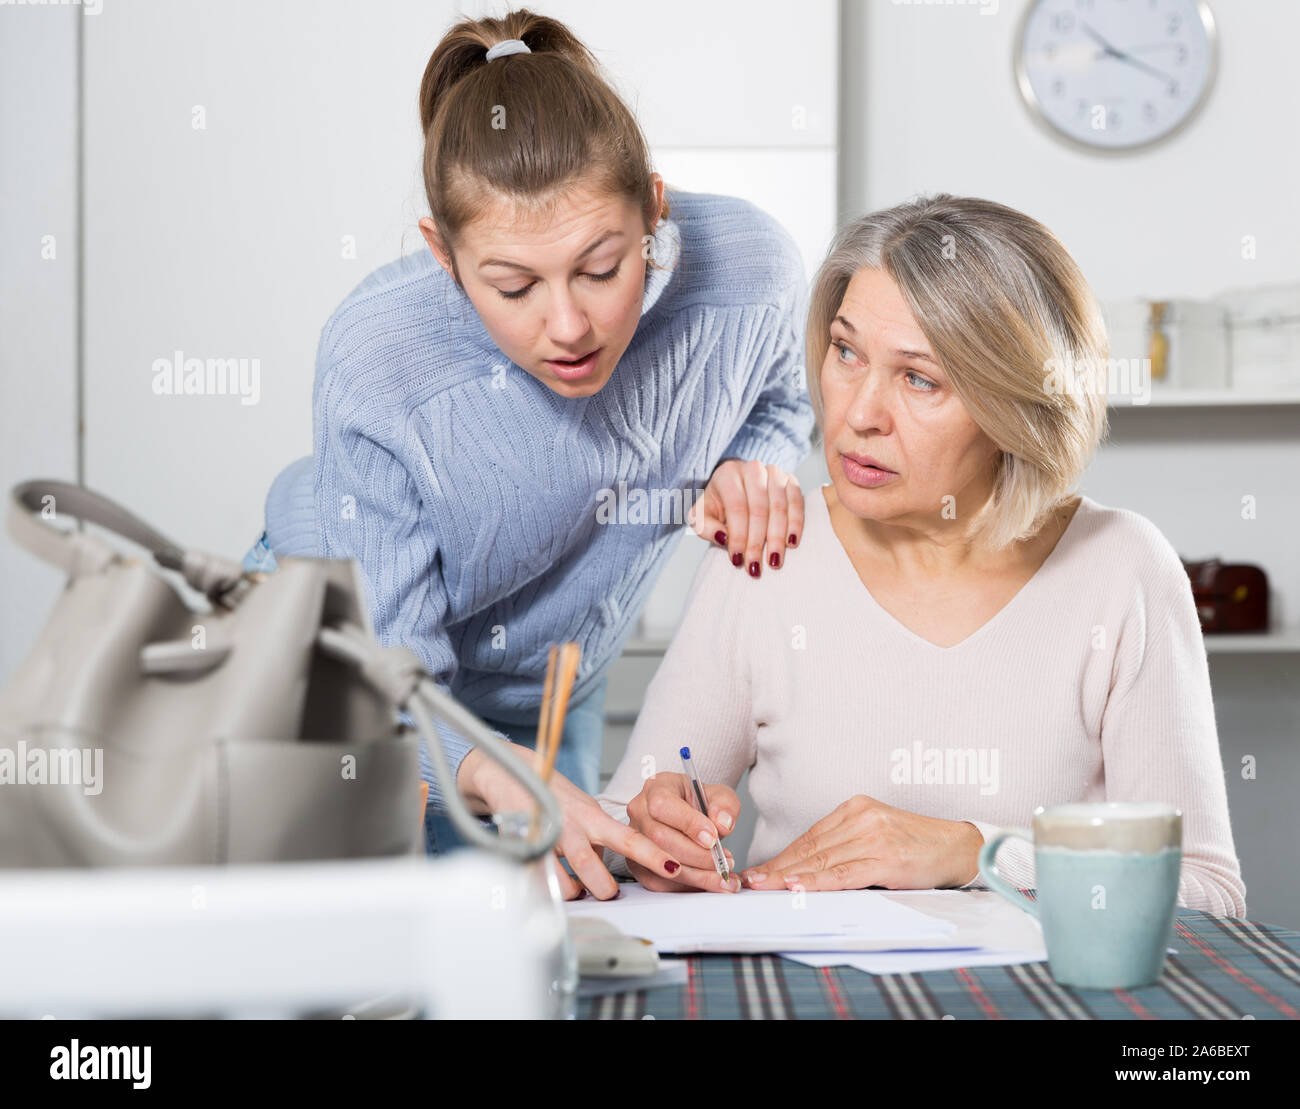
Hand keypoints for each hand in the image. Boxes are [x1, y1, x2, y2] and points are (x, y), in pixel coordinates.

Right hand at [457, 744, 683, 900]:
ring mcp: (545, 838)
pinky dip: (551, 889)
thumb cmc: (552, 795)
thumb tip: (612, 865)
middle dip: (604, 889)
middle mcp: (570, 827)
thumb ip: (601, 836)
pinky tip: (554, 881)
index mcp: (592, 817)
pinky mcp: (522, 848)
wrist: (509, 774)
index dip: (653, 855)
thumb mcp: (585, 810)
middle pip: (592, 868)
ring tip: (578, 889)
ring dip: (575, 892)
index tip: (675, 868)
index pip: (629, 838)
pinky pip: (540, 883)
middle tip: (609, 892)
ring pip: (564, 882)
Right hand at [626, 772, 741, 892]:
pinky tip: (709, 883)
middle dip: (698, 855)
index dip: (688, 823)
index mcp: (656, 787)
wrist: (689, 818)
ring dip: (697, 875)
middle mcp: (639, 812)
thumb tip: (722, 823)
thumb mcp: (719, 795)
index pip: (662, 804)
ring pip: (659, 865)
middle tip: (724, 861)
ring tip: (722, 874)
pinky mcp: (639, 865)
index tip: (713, 838)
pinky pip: (659, 883)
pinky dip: (688, 887)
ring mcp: (635, 840)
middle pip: (660, 838)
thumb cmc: (700, 804)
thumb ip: (725, 804)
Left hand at [689, 459, 802, 577]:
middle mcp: (753, 469)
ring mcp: (775, 473)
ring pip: (779, 507)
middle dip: (757, 542)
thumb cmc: (718, 504)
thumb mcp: (701, 515)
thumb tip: (723, 537)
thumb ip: (705, 527)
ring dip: (777, 537)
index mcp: (728, 474)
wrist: (737, 486)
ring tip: (774, 561)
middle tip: (755, 567)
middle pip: (759, 509)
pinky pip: (797, 502)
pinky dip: (796, 523)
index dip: (738, 536)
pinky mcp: (791, 480)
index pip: (736, 508)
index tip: (737, 560)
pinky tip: (791, 543)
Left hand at [740, 795, 982, 891]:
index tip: (759, 869)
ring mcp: (873, 837)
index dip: (782, 855)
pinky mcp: (886, 858)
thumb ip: (847, 845)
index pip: (810, 836)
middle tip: (750, 880)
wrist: (960, 847)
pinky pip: (844, 873)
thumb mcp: (878, 835)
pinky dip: (817, 881)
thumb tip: (809, 868)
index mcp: (856, 808)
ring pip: (822, 860)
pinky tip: (798, 886)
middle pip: (810, 847)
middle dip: (777, 866)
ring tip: (764, 886)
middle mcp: (861, 818)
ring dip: (789, 876)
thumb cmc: (919, 845)